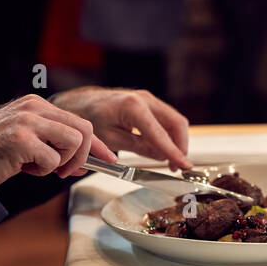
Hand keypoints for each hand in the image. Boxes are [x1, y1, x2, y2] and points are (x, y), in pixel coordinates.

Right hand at [0, 94, 114, 187]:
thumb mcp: (25, 140)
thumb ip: (53, 143)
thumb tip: (84, 161)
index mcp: (35, 105)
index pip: (79, 121)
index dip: (97, 144)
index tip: (109, 159)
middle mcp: (33, 107)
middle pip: (83, 130)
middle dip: (81, 156)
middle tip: (64, 171)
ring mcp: (27, 122)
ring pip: (73, 143)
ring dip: (62, 163)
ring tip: (37, 167)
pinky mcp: (21, 140)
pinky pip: (52, 161)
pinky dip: (41, 172)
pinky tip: (21, 168)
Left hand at [51, 87, 191, 169]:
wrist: (82, 102)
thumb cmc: (90, 117)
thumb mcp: (111, 138)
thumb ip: (139, 147)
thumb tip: (162, 157)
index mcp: (133, 107)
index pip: (161, 134)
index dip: (174, 152)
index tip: (184, 165)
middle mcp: (145, 99)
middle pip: (176, 123)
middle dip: (180, 146)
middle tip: (177, 166)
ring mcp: (148, 99)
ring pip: (175, 120)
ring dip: (177, 141)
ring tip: (170, 160)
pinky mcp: (149, 102)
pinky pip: (167, 119)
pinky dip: (170, 134)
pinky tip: (164, 148)